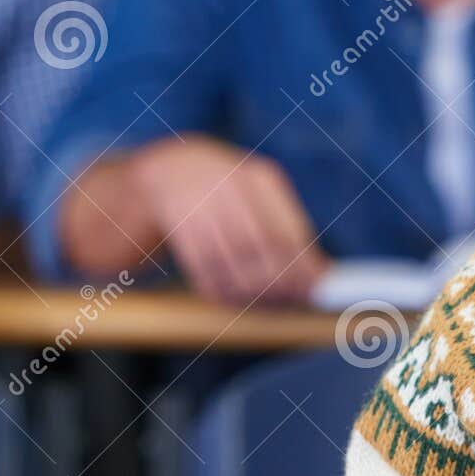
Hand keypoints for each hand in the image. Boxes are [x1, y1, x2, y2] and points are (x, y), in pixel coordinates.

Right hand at [129, 134, 328, 304]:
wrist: (155, 173)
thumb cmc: (219, 196)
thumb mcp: (253, 198)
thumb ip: (282, 230)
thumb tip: (319, 275)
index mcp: (260, 179)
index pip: (289, 230)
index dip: (303, 265)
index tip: (315, 291)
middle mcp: (231, 185)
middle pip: (262, 247)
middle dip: (277, 282)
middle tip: (287, 302)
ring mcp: (198, 201)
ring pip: (232, 260)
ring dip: (248, 290)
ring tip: (258, 300)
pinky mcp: (172, 221)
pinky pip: (202, 265)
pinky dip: (218, 288)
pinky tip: (228, 296)